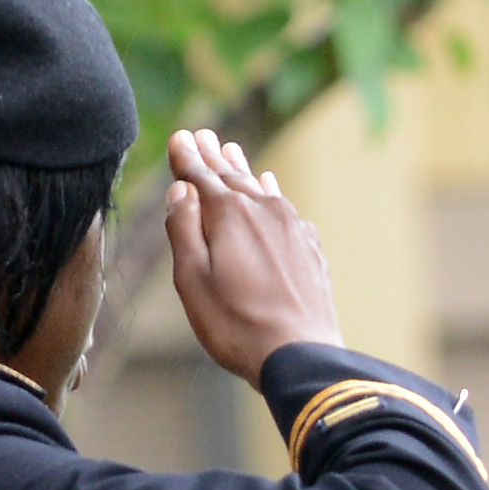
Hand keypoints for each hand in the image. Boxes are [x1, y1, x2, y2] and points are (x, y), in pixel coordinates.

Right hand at [163, 126, 338, 382]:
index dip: (185, 157)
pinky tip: (270, 189)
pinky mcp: (310, 247)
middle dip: (213, 156)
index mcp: (229, 214)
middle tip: (201, 135)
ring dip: (243, 169)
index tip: (178, 138)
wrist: (302, 354)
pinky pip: (285, 209)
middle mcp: (263, 210)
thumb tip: (182, 190)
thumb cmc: (237, 325)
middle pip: (232, 176)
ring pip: (261, 188)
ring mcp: (292, 227)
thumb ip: (183, 230)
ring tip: (231, 150)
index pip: (200, 176)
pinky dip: (271, 194)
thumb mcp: (192, 281)